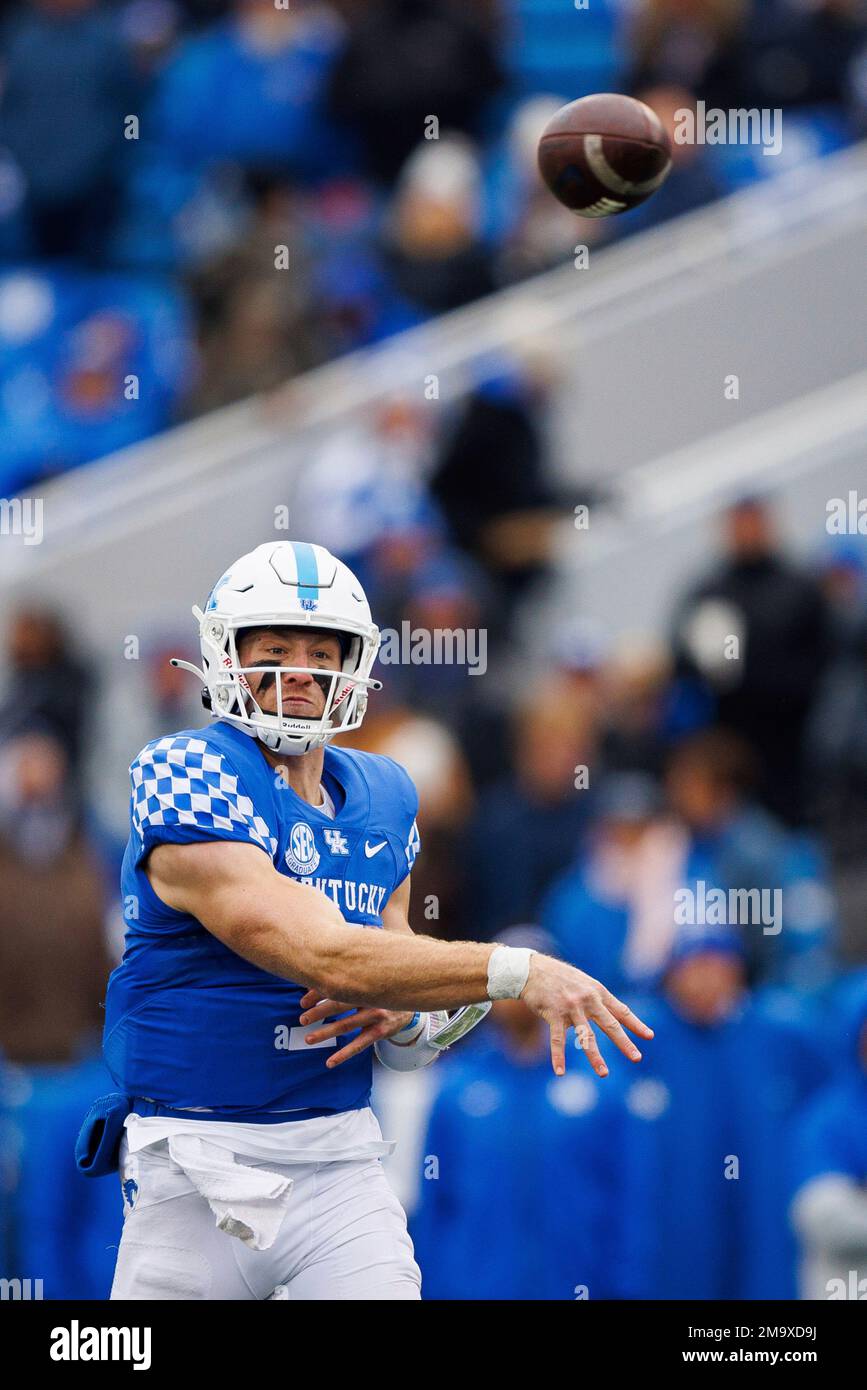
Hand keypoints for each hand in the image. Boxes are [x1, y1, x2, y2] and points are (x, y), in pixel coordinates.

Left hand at [298, 989, 416, 1068]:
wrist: (410, 1001)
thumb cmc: (380, 990)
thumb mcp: (366, 984)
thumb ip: (342, 985)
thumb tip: (311, 990)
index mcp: (363, 982)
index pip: (337, 987)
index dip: (318, 993)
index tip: (302, 1002)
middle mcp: (370, 997)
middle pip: (340, 1004)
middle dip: (319, 1012)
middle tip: (302, 1019)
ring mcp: (376, 1015)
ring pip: (347, 1025)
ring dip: (326, 1032)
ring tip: (309, 1039)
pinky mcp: (380, 1031)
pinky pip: (359, 1044)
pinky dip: (344, 1054)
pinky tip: (330, 1062)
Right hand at [520, 955, 653, 1077]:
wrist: (532, 969)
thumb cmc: (559, 978)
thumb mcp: (583, 982)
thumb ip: (596, 999)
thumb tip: (612, 1016)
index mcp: (598, 991)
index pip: (621, 1010)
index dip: (636, 1024)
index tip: (649, 1036)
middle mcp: (588, 999)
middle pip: (610, 1025)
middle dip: (624, 1043)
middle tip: (637, 1057)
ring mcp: (571, 1007)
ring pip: (586, 1036)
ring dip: (595, 1057)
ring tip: (604, 1073)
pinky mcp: (553, 1013)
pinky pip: (557, 1039)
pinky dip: (558, 1057)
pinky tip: (559, 1072)